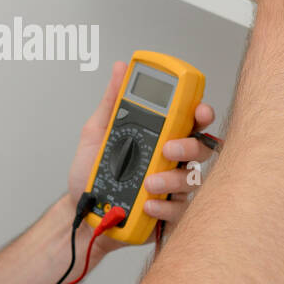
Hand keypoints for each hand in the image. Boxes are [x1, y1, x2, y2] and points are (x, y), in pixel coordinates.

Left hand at [67, 61, 217, 251]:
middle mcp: (171, 161)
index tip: (198, 110)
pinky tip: (148, 202)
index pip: (190, 121)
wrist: (82, 211)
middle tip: (167, 148)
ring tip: (148, 182)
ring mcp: (172, 187)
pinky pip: (179, 210)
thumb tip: (120, 70)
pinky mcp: (167, 213)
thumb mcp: (96, 133)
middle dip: (190, 146)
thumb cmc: (92, 173)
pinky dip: (164, 206)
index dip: (201, 112)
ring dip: (172, 179)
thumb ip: (113, 102)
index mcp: (160, 137)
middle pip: (201, 149)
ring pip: (192, 180)